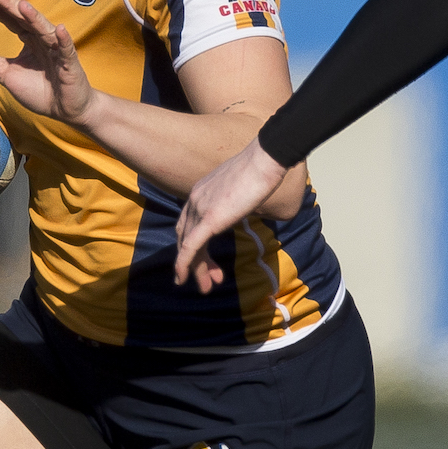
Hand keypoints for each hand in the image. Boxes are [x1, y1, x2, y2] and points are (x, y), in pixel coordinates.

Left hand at [0, 0, 96, 124]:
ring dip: (35, 18)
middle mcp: (43, 42)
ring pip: (45, 32)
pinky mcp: (70, 66)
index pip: (13, 22)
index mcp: (30, 42)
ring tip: (22, 6)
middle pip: (27, 21)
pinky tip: (60, 30)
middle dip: (12, 6)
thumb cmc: (40, 89)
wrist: (65, 109)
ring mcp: (58, 52)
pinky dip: (64, 41)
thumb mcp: (7, 75)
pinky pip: (67, 51)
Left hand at [174, 139, 289, 292]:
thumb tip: (245, 207)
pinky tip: (183, 278)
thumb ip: (235, 199)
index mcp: (200, 192)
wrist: (264, 161)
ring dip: (196, 269)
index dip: (194, 244)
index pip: (189, 223)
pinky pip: (191, 247)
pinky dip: (184, 264)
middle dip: (196, 261)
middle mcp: (194, 200)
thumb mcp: (242, 187)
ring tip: (206, 287)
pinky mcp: (209, 220)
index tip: (207, 259)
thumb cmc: (260, 170)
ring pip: (189, 246)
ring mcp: (200, 209)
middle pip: (186, 236)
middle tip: (209, 279)